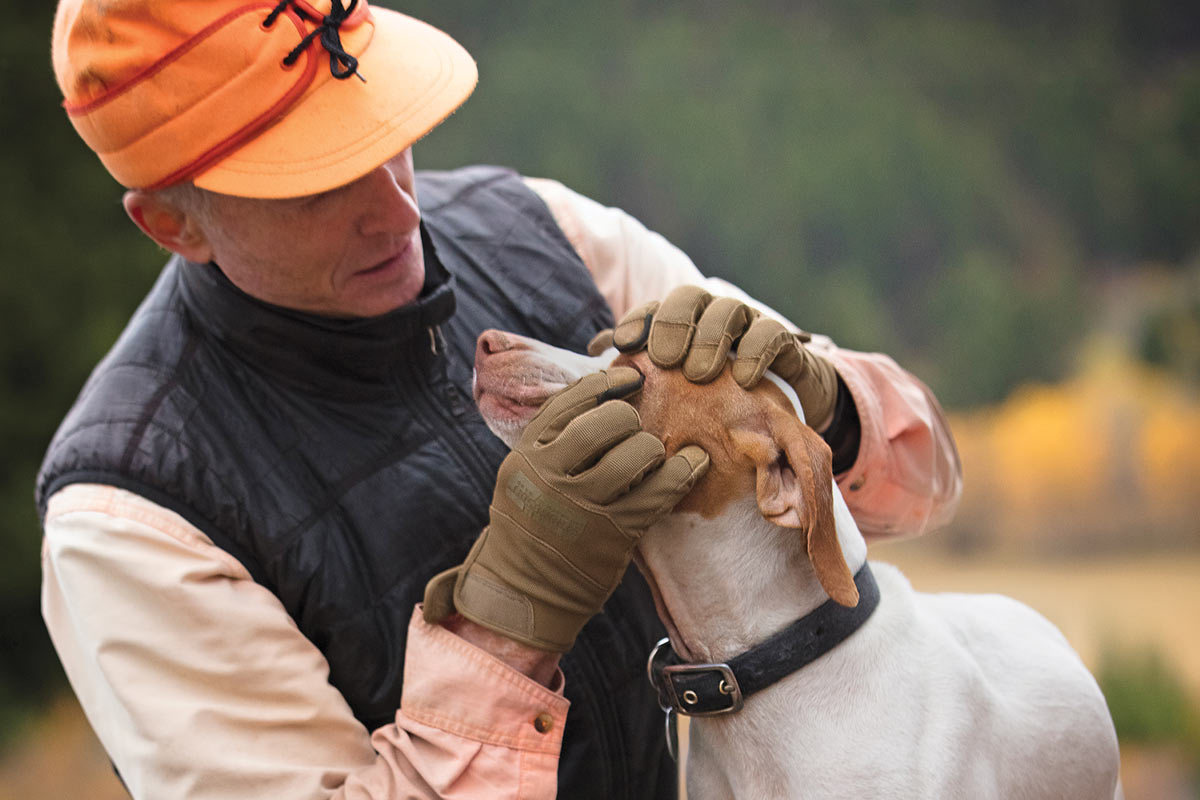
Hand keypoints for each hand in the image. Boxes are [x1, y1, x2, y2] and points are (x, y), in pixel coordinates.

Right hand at [424, 367, 708, 652]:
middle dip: (630, 419)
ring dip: (654, 448)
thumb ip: (557, 438)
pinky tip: (693, 464)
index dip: (607, 382)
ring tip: (653, 456)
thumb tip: (610, 389)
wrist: (522, 592)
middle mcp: (551, 476)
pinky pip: (660, 492)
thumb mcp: (527, 473)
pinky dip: (683, 473)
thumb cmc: (532, 522)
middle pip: (608, 422)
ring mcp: (584, 506)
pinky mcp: (615, 534)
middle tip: (634, 430)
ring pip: (637, 453)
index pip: (571, 401)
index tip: (629, 376)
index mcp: (527, 455)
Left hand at [589, 285, 839, 429]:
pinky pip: (769, 334)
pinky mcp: (782, 340)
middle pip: (689, 299)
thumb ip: (640, 370)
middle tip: (665, 359)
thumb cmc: (717, 398)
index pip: (655, 308)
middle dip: (673, 325)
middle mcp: (712, 315)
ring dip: (711, 340)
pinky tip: (744, 379)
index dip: (637, 320)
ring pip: (727, 310)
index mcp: (683, 324)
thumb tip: (592, 351)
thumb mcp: (676, 390)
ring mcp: (748, 323)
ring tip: (699, 374)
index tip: (624, 344)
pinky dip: (756, 353)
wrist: (783, 406)